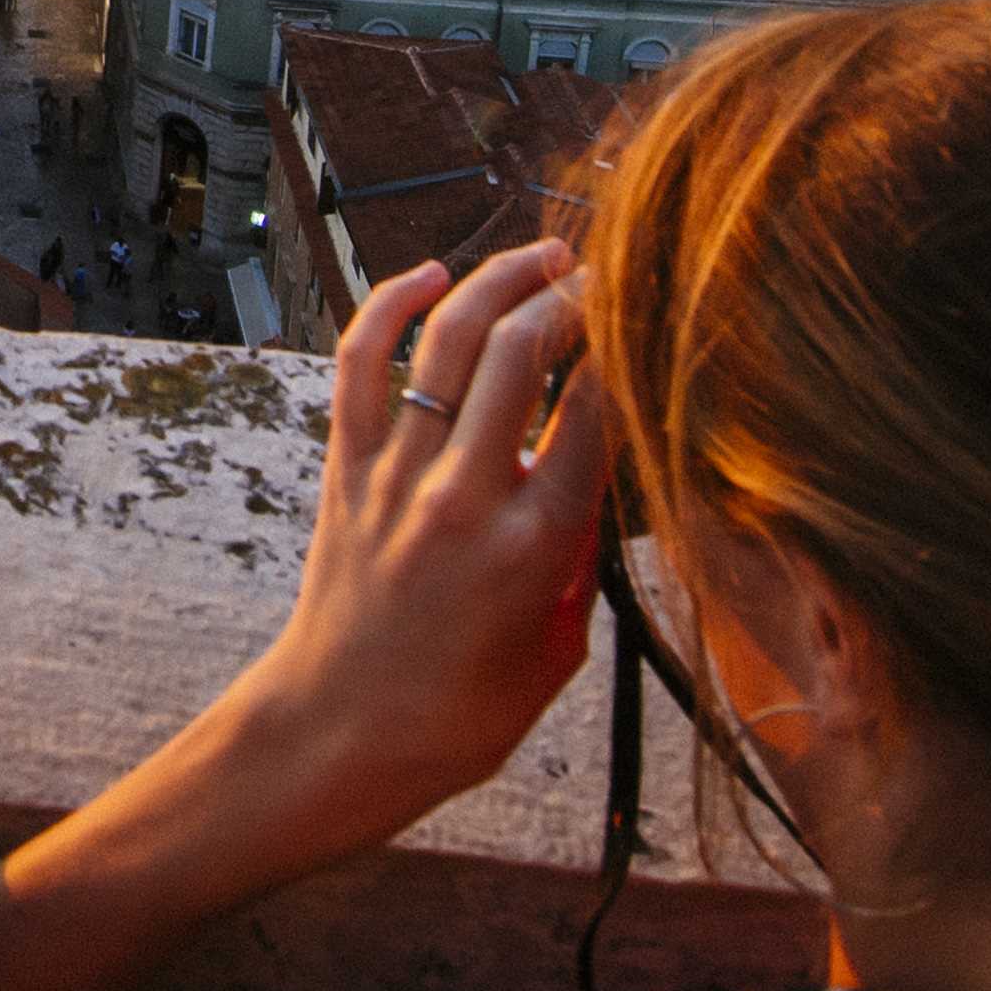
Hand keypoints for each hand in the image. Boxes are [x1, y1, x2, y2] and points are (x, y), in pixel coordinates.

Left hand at [216, 245, 613, 858]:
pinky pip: (362, 361)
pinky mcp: (345, 469)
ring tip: (542, 255)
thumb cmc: (461, 713)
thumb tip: (605, 479)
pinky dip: (392, 302)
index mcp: (534, 547)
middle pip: (523, 352)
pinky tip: (431, 273)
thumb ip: (585, 558)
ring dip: (498, 280)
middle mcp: (463, 496)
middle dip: (569, 296)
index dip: (627, 352)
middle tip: (600, 276)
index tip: (649, 322)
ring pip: (448, 339)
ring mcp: (395, 475)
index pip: (595, 414)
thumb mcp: (560, 647)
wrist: (341, 734)